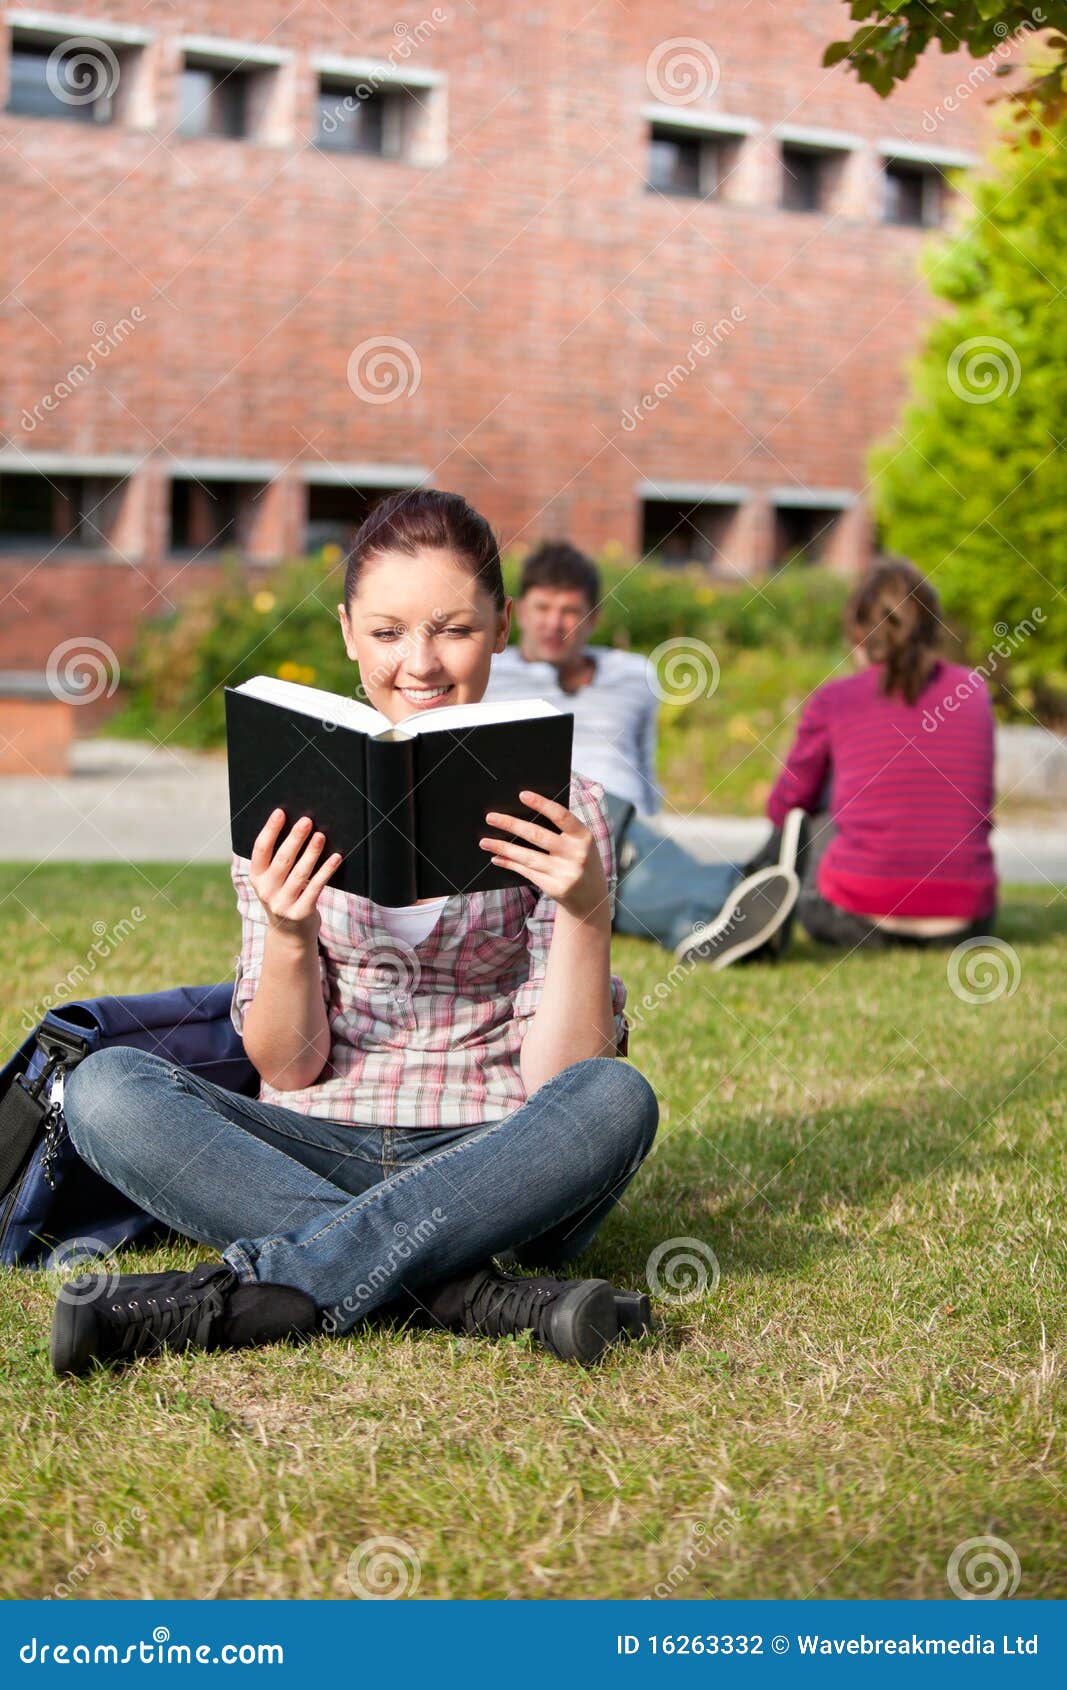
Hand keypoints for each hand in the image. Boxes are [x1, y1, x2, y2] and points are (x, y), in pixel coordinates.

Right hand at [249, 809, 341, 943]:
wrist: (289, 935)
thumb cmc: (284, 897)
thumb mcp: (273, 881)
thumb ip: (277, 860)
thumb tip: (297, 827)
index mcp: (257, 878)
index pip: (260, 850)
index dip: (270, 830)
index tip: (280, 812)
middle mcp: (266, 891)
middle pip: (282, 860)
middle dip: (295, 838)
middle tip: (307, 821)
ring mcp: (283, 903)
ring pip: (300, 873)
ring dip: (312, 853)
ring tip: (321, 836)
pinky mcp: (301, 912)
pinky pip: (316, 888)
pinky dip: (326, 871)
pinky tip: (336, 858)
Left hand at [480, 790, 608, 922]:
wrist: (591, 898)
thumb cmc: (580, 861)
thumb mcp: (579, 844)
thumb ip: (561, 831)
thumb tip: (523, 815)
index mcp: (584, 836)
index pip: (561, 816)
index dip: (542, 804)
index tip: (522, 794)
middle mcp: (576, 854)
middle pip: (537, 836)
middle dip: (511, 825)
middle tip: (490, 817)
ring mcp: (565, 873)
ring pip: (527, 857)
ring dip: (503, 848)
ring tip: (485, 841)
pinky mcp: (554, 887)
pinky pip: (526, 872)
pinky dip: (509, 863)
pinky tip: (496, 857)